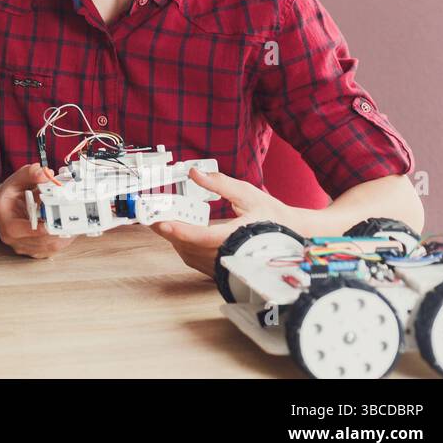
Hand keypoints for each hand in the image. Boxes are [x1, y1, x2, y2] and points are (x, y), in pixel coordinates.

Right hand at [0, 163, 73, 258]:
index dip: (39, 228)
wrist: (4, 207)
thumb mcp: (17, 180)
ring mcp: (23, 246)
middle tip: (71, 218)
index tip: (54, 222)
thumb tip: (46, 174)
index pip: (20, 230)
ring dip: (63, 236)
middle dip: (57, 229)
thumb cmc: (10, 195)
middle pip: (40, 241)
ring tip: (72, 222)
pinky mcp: (33, 251)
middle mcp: (12, 238)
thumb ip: (31, 174)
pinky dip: (62, 240)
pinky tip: (67, 229)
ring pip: (48, 248)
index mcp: (5, 220)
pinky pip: (51, 250)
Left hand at [150, 167, 296, 275]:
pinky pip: (195, 261)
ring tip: (161, 221)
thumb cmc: (270, 215)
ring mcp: (227, 265)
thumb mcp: (247, 194)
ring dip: (174, 240)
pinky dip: (183, 247)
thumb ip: (219, 184)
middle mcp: (232, 254)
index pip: (205, 237)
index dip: (181, 231)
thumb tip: (195, 173)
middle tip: (151, 217)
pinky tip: (177, 233)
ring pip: (190, 256)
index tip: (163, 223)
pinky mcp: (222, 269)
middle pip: (191, 247)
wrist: (292, 236)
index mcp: (239, 236)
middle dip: (169, 232)